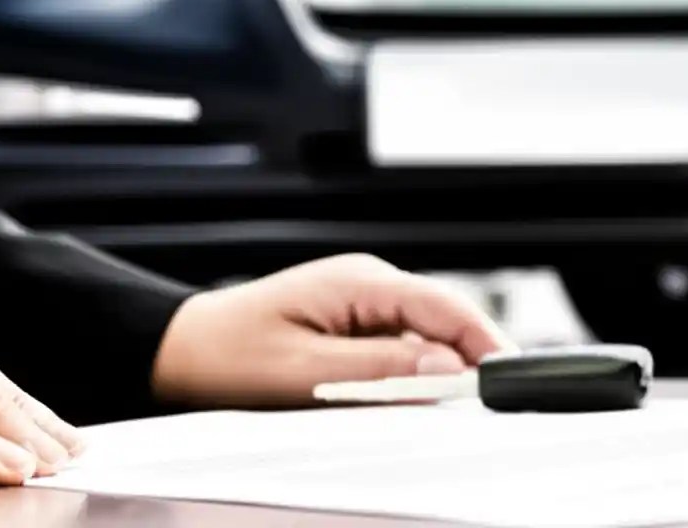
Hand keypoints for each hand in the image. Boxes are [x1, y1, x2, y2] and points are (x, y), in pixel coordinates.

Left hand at [150, 254, 515, 406]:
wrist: (181, 350)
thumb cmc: (227, 355)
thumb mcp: (303, 372)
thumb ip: (378, 368)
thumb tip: (444, 367)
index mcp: (359, 280)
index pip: (442, 304)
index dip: (482, 340)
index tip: (506, 376)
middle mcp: (368, 283)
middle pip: (443, 319)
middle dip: (467, 360)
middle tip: (486, 404)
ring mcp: (363, 301)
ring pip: (425, 336)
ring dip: (437, 370)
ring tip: (445, 407)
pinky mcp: (356, 323)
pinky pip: (401, 346)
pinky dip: (411, 373)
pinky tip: (407, 398)